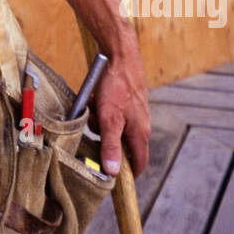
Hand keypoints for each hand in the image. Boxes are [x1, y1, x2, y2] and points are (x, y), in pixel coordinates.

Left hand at [86, 44, 150, 178]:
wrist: (120, 53)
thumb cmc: (117, 85)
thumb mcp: (110, 118)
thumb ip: (111, 145)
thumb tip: (112, 172)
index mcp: (140, 132)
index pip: (139, 162)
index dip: (127, 173)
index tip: (113, 179)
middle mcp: (140, 123)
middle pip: (122, 144)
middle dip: (105, 140)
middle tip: (94, 129)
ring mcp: (134, 110)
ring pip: (114, 126)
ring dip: (100, 122)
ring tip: (93, 108)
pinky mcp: (126, 99)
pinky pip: (111, 112)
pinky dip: (100, 109)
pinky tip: (94, 98)